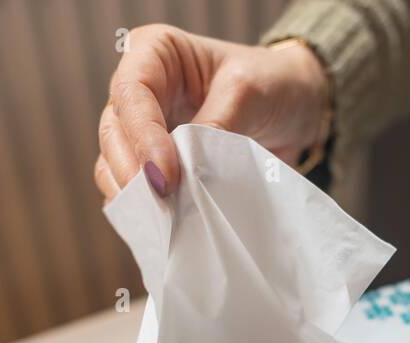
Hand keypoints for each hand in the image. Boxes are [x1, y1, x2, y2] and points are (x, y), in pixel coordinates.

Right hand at [95, 25, 330, 200]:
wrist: (295, 107)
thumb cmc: (272, 83)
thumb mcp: (247, 92)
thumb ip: (212, 127)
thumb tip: (182, 171)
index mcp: (155, 52)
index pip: (131, 92)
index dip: (143, 136)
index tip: (166, 175)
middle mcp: (140, 88)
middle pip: (114, 131)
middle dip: (132, 170)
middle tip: (160, 202)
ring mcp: (142, 127)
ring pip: (114, 162)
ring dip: (134, 193)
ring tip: (161, 218)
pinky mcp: (152, 162)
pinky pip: (133, 186)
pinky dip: (143, 206)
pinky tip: (160, 223)